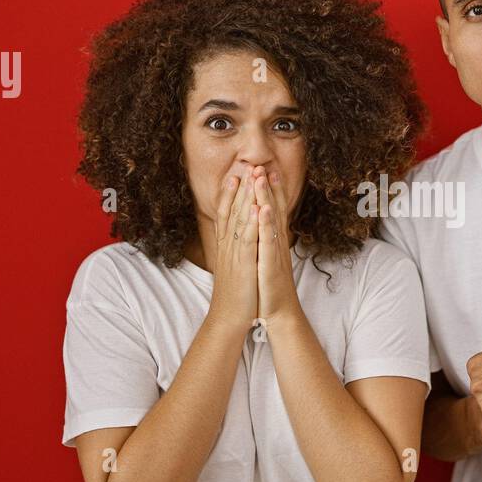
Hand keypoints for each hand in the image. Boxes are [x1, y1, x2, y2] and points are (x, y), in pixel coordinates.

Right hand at [205, 170, 258, 334]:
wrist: (229, 316)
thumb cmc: (235, 291)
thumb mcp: (233, 264)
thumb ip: (234, 247)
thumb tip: (236, 233)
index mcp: (226, 245)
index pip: (225, 213)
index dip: (229, 193)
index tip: (235, 174)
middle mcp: (227, 246)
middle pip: (231, 212)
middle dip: (239, 188)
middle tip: (246, 165)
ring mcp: (234, 255)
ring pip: (239, 221)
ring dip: (246, 198)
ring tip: (252, 177)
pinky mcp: (244, 266)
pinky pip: (248, 241)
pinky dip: (252, 223)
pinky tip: (256, 208)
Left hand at [251, 166, 300, 324]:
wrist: (279, 313)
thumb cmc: (270, 287)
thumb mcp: (267, 260)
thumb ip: (267, 243)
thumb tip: (264, 228)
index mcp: (274, 243)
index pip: (274, 212)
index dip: (272, 192)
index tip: (268, 171)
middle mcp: (277, 245)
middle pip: (274, 211)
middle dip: (269, 188)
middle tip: (264, 166)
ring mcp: (275, 254)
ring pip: (271, 221)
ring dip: (267, 198)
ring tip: (262, 178)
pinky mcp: (270, 265)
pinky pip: (267, 242)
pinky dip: (265, 224)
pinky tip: (262, 209)